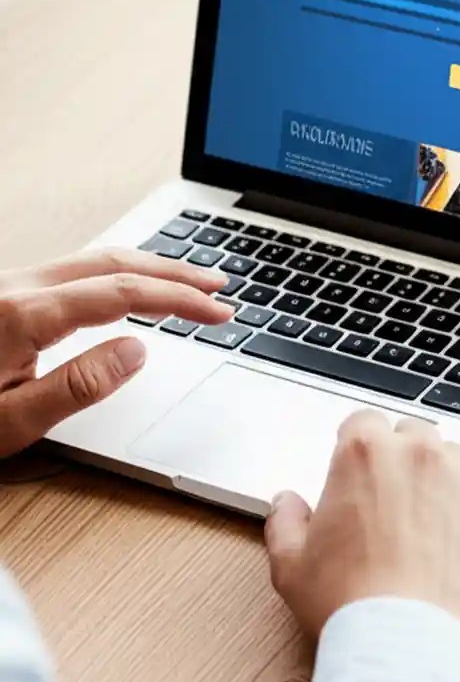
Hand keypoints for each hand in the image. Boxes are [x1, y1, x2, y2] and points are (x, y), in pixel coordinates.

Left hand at [0, 248, 231, 457]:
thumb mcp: (13, 421)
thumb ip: (77, 386)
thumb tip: (136, 353)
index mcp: (22, 314)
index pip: (121, 293)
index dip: (178, 299)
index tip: (216, 311)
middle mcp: (16, 286)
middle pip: (112, 263)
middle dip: (172, 273)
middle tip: (216, 287)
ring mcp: (9, 285)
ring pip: (92, 260)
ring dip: (147, 268)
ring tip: (186, 282)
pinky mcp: (5, 293)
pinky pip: (74, 269)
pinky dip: (117, 273)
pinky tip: (133, 285)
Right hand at [265, 411, 459, 643]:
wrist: (410, 646)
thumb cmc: (349, 605)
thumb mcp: (291, 565)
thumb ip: (286, 521)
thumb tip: (287, 504)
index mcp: (367, 452)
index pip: (364, 423)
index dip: (359, 447)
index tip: (360, 471)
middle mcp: (423, 455)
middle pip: (415, 436)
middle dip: (403, 460)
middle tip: (392, 504)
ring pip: (457, 464)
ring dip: (443, 484)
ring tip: (427, 531)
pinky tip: (457, 555)